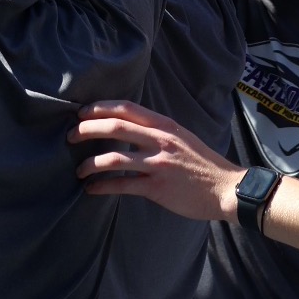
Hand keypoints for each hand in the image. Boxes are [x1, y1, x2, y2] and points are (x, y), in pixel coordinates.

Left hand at [70, 100, 240, 221]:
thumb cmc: (204, 164)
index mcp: (165, 126)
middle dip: (86, 129)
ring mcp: (158, 164)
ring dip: (89, 163)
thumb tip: (130, 130)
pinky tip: (91, 189)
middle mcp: (160, 141)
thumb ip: (157, 132)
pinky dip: (102, 186)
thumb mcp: (182, 138)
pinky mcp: (157, 188)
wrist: (227, 188)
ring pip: (113, 158)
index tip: (82, 112)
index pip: (127, 108)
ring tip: (78, 170)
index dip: (100, 108)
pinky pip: (122, 185)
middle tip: (70, 136)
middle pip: (115, 127)